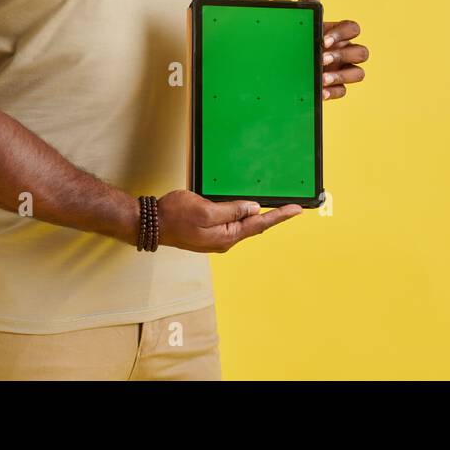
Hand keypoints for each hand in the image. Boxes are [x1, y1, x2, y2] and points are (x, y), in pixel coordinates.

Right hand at [156, 189, 301, 252]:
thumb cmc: (175, 216)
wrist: (152, 225)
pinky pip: (231, 224)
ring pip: (242, 225)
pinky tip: (246, 211)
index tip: (297, 210)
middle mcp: (224, 240)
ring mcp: (216, 238)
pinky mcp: (208, 233)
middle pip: (254, 226)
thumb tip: (253, 209)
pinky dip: (242, 216)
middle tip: (291, 208)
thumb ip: (231, 210)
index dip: (279, 216)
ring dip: (258, 216)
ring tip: (275, 209)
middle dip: (273, 217)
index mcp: (226, 236)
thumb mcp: (206, 210)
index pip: (259, 224)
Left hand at [298, 0, 367, 100]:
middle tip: (321, 59)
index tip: (324, 41)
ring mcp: (343, 71)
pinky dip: (334, 91)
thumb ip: (305, 10)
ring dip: (342, 75)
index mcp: (339, 35)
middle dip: (343, 55)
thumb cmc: (296, 42)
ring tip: (322, 78)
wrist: (281, 66)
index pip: (352, 29)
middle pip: (361, 52)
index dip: (342, 34)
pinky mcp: (336, 87)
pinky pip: (343, 91)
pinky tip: (320, 91)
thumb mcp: (298, 26)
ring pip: (358, 73)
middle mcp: (346, 52)